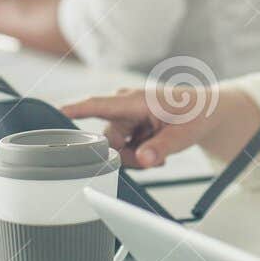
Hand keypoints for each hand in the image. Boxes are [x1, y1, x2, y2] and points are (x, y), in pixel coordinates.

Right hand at [60, 86, 243, 169]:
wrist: (207, 112)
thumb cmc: (196, 114)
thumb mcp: (184, 134)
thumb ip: (162, 147)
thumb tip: (143, 159)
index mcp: (134, 101)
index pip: (96, 105)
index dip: (73, 110)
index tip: (52, 112)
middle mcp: (125, 107)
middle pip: (107, 140)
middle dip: (125, 156)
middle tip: (151, 159)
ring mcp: (126, 118)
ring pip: (116, 149)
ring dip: (135, 157)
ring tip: (158, 152)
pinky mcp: (130, 127)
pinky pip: (124, 150)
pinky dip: (139, 155)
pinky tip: (156, 150)